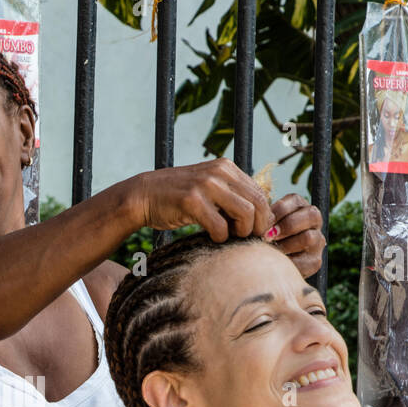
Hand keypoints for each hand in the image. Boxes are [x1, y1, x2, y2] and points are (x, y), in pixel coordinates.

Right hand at [132, 159, 274, 240]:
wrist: (143, 196)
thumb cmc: (177, 197)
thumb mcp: (208, 187)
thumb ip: (230, 195)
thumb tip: (258, 216)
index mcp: (226, 167)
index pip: (259, 192)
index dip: (263, 215)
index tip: (257, 231)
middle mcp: (219, 172)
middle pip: (257, 203)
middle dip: (258, 226)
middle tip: (250, 239)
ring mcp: (205, 185)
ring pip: (245, 213)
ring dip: (242, 232)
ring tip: (231, 237)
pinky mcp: (192, 201)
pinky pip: (220, 226)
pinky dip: (221, 237)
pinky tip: (213, 237)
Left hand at [269, 193, 325, 277]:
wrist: (266, 266)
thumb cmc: (261, 239)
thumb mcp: (262, 225)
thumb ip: (264, 219)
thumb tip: (256, 218)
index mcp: (301, 207)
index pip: (296, 200)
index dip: (277, 211)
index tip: (261, 223)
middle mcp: (314, 221)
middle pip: (311, 215)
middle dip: (286, 226)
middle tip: (267, 236)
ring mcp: (317, 241)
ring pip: (308, 237)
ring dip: (285, 244)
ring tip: (270, 250)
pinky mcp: (314, 262)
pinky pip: (303, 260)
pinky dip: (286, 262)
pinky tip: (274, 262)